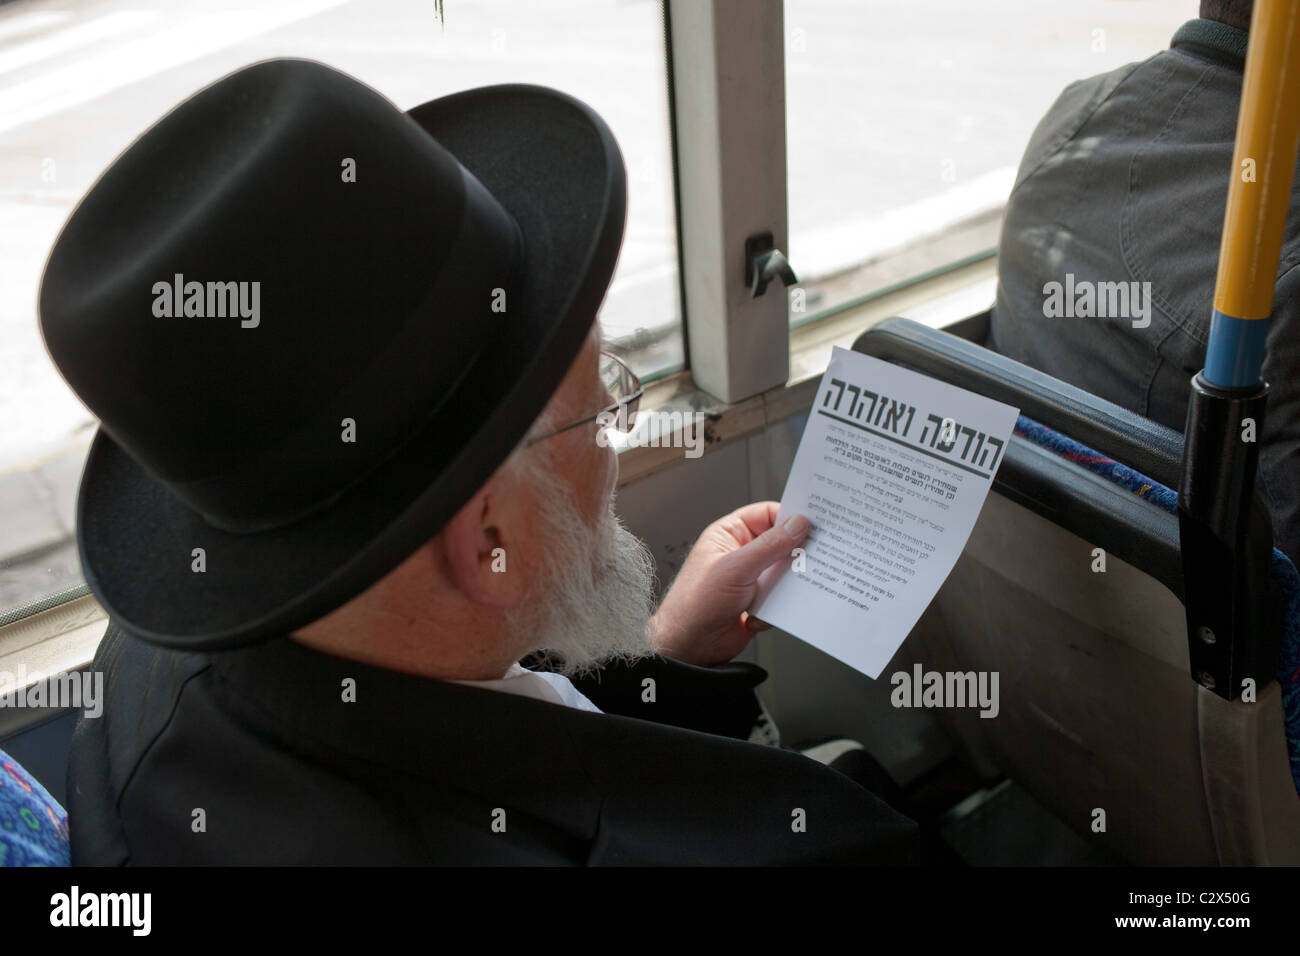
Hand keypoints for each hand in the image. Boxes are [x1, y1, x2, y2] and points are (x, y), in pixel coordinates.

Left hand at [649, 501, 809, 666]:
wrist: (689, 646)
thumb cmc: (695, 603)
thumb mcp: (735, 568)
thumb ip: (769, 546)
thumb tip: (797, 525)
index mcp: (729, 535)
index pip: (766, 514)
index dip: (790, 517)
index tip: (813, 523)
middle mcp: (741, 553)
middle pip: (780, 543)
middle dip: (794, 552)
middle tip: (814, 555)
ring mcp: (751, 578)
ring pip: (784, 571)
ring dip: (787, 583)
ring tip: (788, 589)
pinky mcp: (759, 602)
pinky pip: (783, 597)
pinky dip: (780, 605)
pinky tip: (766, 613)